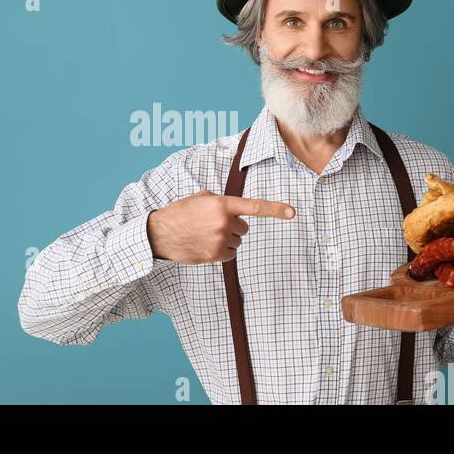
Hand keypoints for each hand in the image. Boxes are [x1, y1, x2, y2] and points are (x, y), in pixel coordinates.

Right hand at [146, 190, 295, 264]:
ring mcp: (220, 240)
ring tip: (206, 235)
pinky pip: (230, 255)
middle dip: (233, 227)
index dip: (275, 209)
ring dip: (226, 239)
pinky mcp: (215, 255)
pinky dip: (222, 251)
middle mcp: (224, 222)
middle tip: (213, 225)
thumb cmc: (181, 213)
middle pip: (244, 228)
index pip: (254, 207)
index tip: (292, 212)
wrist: (161, 233)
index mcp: (222, 204)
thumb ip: (222, 202)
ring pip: (237, 242)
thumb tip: (235, 212)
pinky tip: (206, 245)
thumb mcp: (201, 198)